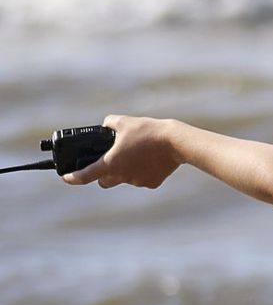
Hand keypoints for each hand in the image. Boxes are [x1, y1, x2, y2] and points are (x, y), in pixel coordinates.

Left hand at [62, 114, 180, 188]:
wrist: (175, 143)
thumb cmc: (148, 131)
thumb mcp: (123, 121)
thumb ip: (109, 124)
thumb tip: (106, 127)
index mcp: (110, 162)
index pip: (85, 175)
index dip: (73, 178)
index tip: (66, 178)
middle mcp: (122, 175)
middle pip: (105, 181)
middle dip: (104, 175)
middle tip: (111, 162)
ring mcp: (137, 181)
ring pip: (126, 178)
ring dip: (127, 170)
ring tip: (139, 153)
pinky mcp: (151, 183)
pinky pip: (143, 179)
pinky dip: (143, 172)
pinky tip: (151, 160)